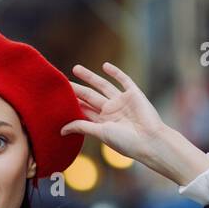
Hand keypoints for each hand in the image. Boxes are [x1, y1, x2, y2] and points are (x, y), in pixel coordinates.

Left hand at [63, 62, 208, 184]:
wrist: (150, 140)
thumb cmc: (126, 141)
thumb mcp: (100, 132)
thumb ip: (82, 127)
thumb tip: (61, 130)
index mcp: (103, 122)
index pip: (84, 109)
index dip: (72, 102)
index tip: (58, 97)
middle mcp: (111, 110)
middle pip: (90, 96)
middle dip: (77, 89)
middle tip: (62, 81)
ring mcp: (122, 101)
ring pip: (103, 86)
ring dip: (90, 77)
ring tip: (75, 68)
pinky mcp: (134, 94)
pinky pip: (123, 80)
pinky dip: (115, 73)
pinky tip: (105, 66)